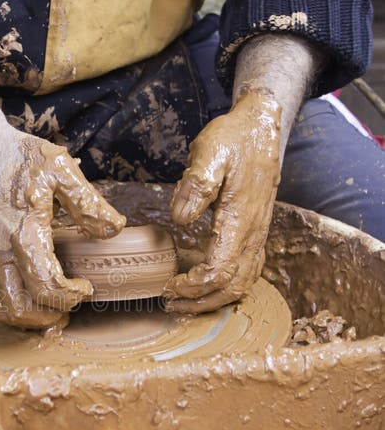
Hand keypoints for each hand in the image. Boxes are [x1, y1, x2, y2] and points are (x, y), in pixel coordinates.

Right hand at [0, 121, 125, 327]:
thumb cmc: (14, 154)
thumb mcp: (59, 168)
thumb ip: (88, 202)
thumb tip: (114, 229)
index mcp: (23, 233)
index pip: (46, 286)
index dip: (71, 296)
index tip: (87, 286)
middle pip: (19, 308)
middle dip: (48, 316)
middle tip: (70, 305)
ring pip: (0, 306)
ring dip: (27, 316)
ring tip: (51, 306)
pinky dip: (13, 301)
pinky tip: (32, 288)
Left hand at [163, 92, 280, 312]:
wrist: (261, 128)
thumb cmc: (232, 139)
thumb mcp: (209, 153)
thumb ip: (196, 185)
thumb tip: (180, 218)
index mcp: (240, 219)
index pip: (219, 271)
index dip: (193, 286)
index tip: (169, 286)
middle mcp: (253, 233)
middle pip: (232, 287)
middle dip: (200, 302)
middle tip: (170, 301)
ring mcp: (258, 235)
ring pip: (243, 284)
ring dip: (214, 299)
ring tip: (184, 301)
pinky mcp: (256, 232)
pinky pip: (249, 272)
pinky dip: (228, 288)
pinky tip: (208, 287)